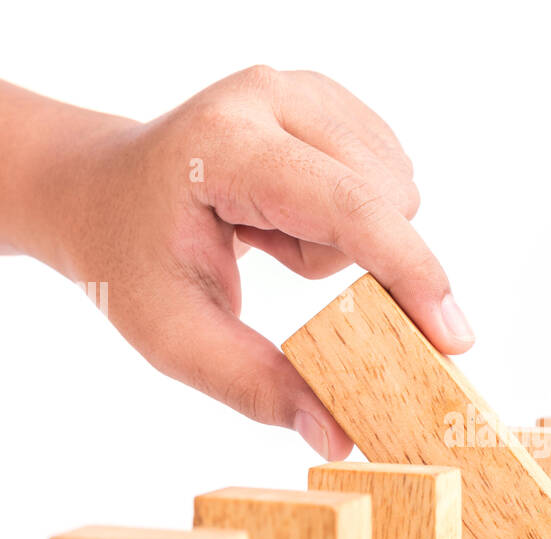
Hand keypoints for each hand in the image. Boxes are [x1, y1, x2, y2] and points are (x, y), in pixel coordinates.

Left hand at [38, 66, 473, 458]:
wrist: (97, 191)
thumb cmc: (130, 260)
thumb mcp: (176, 338)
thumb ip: (256, 387)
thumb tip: (339, 438)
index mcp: (226, 146)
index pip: (350, 207)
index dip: (410, 273)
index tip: (453, 339)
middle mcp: (270, 95)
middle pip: (387, 198)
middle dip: (354, 258)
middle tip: (276, 263)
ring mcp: (300, 87)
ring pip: (394, 188)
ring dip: (349, 238)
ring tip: (274, 237)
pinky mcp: (324, 96)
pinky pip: (386, 174)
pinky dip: (350, 215)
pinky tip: (288, 215)